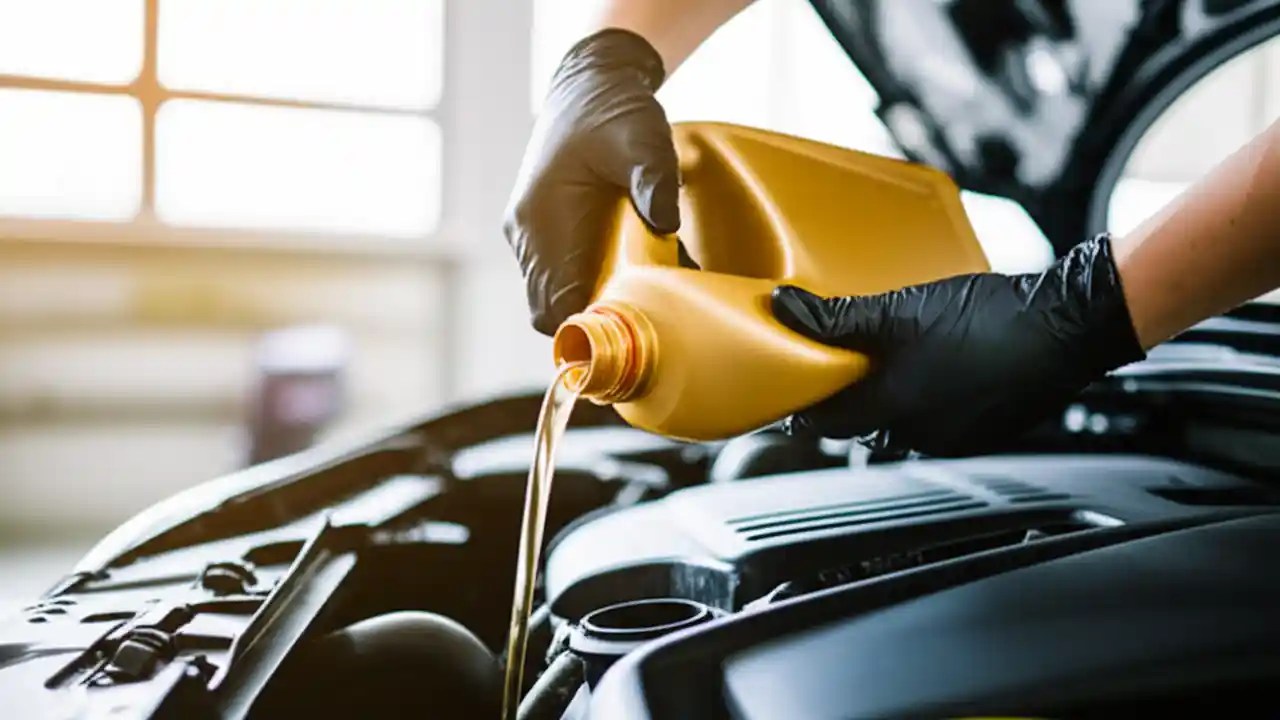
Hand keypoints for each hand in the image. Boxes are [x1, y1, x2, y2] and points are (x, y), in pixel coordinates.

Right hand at [504, 29, 680, 334]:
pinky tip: (620, 268)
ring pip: (549, 294)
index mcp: (542, 222)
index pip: (552, 307)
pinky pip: (553, 274)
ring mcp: (528, 233)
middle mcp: (526, 234)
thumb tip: (665, 224)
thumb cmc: (613, 113)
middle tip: (637, 316)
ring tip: (633, 293)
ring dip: (585, 300)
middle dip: (588, 319)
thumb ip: (654, 181)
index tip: (624, 328)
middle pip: (548, 309)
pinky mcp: (538, 229)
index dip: (585, 328)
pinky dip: (581, 281)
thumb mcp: (643, 139)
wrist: (588, 85)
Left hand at [770, 235, 1145, 455]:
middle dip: (841, 400)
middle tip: (829, 368)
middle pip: (858, 426)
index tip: (787, 389)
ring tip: (880, 363)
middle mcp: (918, 434)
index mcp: (892, 409)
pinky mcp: (980, 431)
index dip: (800, 406)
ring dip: (883, 400)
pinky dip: (920, 401)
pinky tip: (929, 369)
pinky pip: (932, 423)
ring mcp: (951, 437)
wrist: (1067, 326)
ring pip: (896, 425)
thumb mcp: (900, 310)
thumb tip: (786, 309)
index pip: (823, 424)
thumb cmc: (990, 318)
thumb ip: (837, 317)